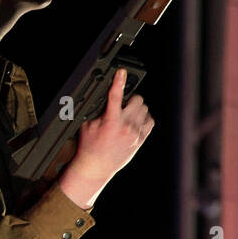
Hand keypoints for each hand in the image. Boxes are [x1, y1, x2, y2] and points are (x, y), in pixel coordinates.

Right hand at [57, 68, 154, 209]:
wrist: (96, 167)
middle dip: (130, 99)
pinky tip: (135, 122)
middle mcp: (126, 127)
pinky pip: (150, 121)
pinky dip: (144, 118)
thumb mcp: (87, 124)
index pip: (115, 95)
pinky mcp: (140, 140)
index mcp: (110, 121)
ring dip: (137, 108)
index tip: (121, 71)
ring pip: (145, 109)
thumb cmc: (89, 146)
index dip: (118, 81)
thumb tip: (104, 96)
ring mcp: (135, 134)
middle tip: (122, 105)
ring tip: (128, 115)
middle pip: (137, 99)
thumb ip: (98, 109)